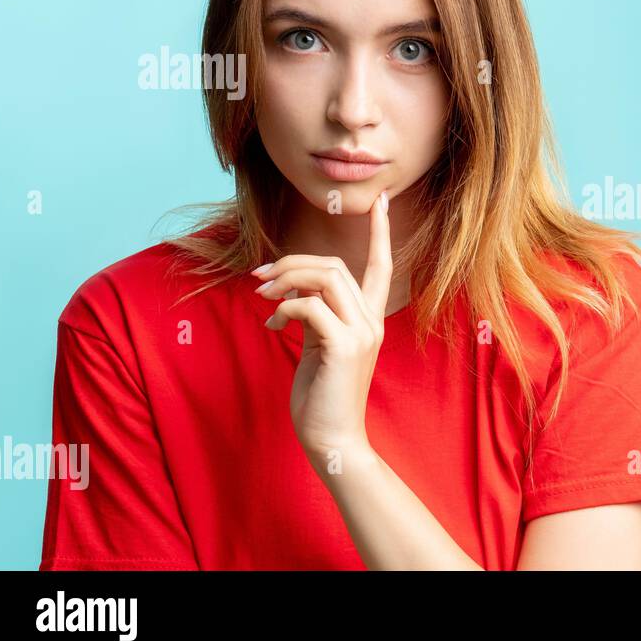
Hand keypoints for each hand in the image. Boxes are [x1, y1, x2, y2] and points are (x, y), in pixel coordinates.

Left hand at [250, 191, 391, 459]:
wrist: (332, 439)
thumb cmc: (322, 397)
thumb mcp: (318, 346)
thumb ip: (314, 315)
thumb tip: (290, 291)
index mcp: (369, 320)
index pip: (381, 266)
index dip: (379, 232)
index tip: (380, 201)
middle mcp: (371, 321)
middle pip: (335, 266)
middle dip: (293, 263)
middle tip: (259, 277)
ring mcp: (361, 333)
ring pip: (326, 277)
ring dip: (286, 279)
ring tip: (262, 294)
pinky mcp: (344, 346)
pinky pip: (310, 306)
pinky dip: (284, 308)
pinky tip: (271, 325)